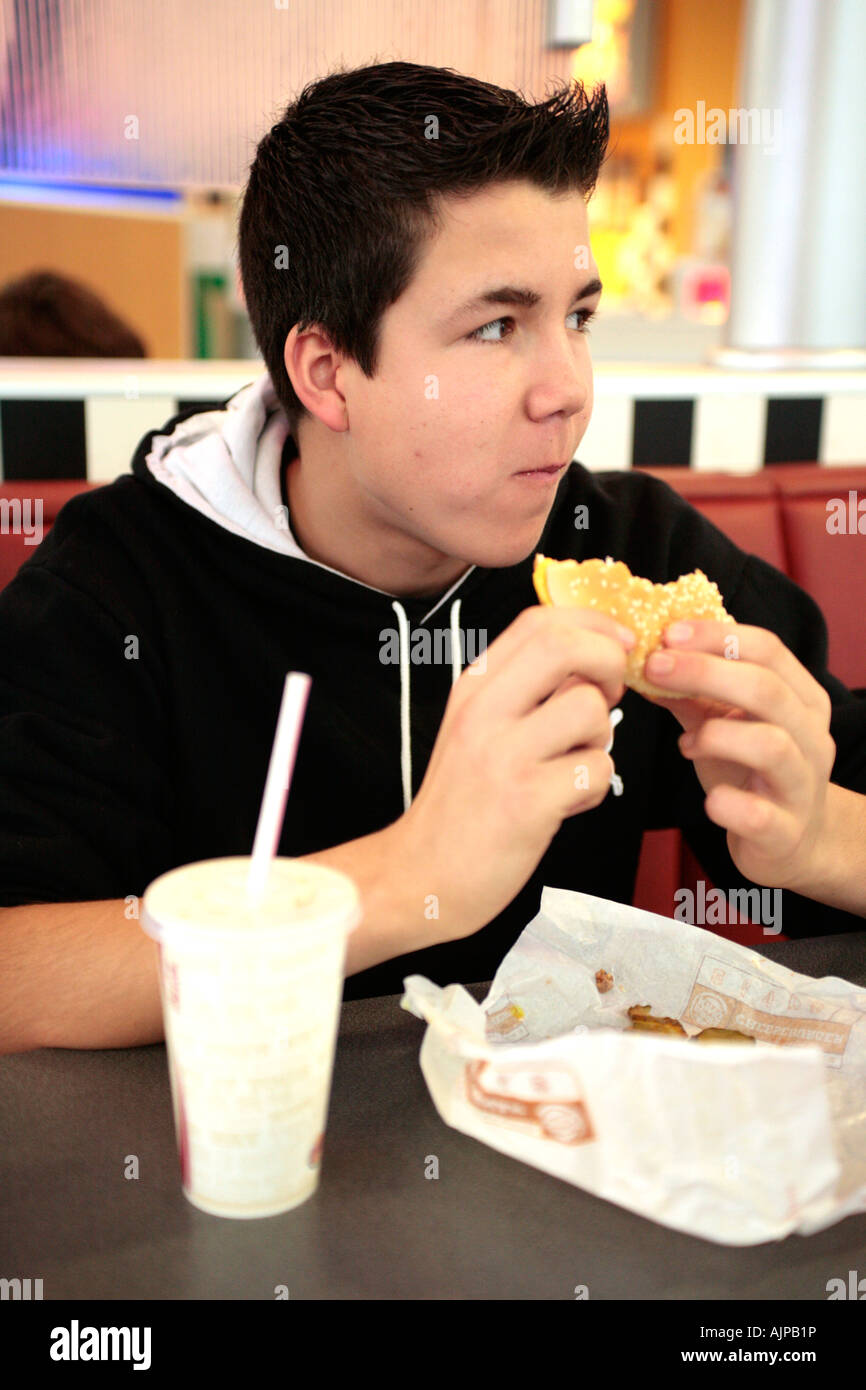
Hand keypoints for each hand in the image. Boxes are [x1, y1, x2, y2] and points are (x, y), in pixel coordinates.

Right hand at [398, 605, 633, 941]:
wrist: (422, 875)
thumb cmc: (460, 805)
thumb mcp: (475, 728)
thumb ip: (523, 691)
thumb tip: (589, 659)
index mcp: (473, 688)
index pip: (539, 622)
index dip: (592, 623)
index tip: (616, 644)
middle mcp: (485, 712)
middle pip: (565, 646)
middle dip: (608, 661)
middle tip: (611, 692)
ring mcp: (504, 755)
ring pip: (590, 709)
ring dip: (601, 737)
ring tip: (574, 763)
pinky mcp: (527, 801)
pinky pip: (596, 770)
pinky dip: (593, 788)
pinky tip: (565, 802)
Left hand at [642, 620, 835, 891]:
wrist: (791, 842)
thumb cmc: (753, 772)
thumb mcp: (724, 725)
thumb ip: (692, 695)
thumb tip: (646, 660)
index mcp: (801, 699)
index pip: (768, 650)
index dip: (716, 637)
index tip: (667, 634)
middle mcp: (812, 736)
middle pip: (766, 690)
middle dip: (704, 672)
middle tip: (654, 668)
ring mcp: (803, 785)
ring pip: (770, 745)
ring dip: (716, 736)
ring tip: (686, 744)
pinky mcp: (786, 831)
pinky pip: (756, 813)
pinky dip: (725, 803)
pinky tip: (709, 800)